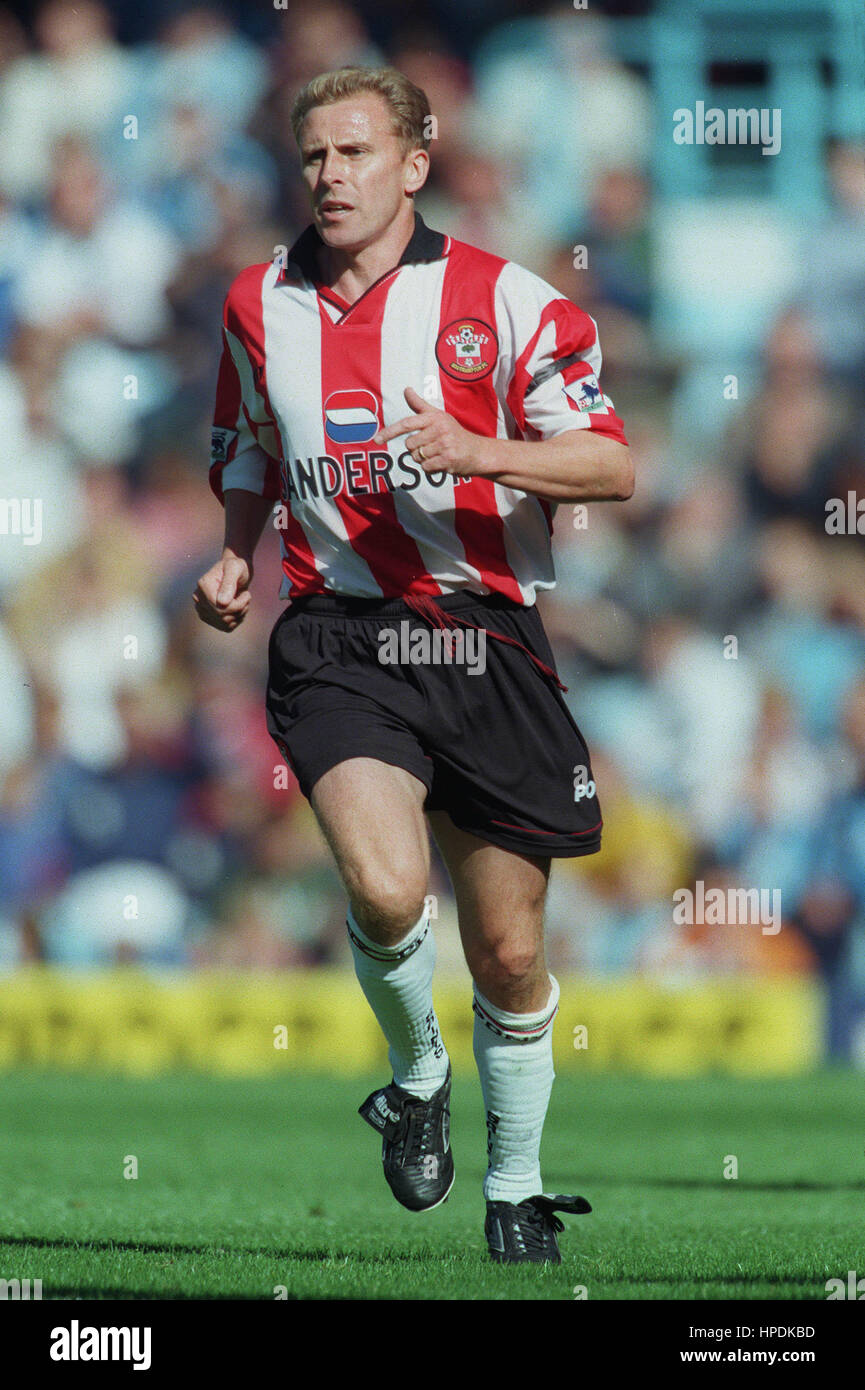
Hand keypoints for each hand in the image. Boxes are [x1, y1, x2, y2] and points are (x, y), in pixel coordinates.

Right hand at [193, 554, 251, 630]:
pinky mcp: (208, 617)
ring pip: (225, 623)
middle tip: (246, 597)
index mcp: (203, 585)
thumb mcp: (235, 568)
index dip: (238, 605)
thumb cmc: (236, 567)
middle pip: (222, 616)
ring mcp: (202, 609)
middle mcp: (199, 598)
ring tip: (243, 602)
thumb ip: (229, 583)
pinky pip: (225, 627)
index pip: (220, 607)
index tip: (246, 594)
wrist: (234, 572)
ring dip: (240, 615)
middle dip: (240, 609)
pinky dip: (237, 620)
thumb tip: (221, 602)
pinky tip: (239, 609)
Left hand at [372, 386, 490, 477]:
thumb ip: (420, 405)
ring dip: (424, 459)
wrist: (478, 452)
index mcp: (435, 417)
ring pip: (417, 457)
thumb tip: (406, 390)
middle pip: (409, 445)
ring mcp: (445, 444)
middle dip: (416, 449)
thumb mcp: (439, 417)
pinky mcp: (448, 459)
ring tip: (438, 454)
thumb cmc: (454, 434)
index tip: (377, 440)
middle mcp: (440, 429)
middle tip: (431, 447)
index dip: (389, 432)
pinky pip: (426, 467)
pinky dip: (430, 468)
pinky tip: (441, 463)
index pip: (407, 424)